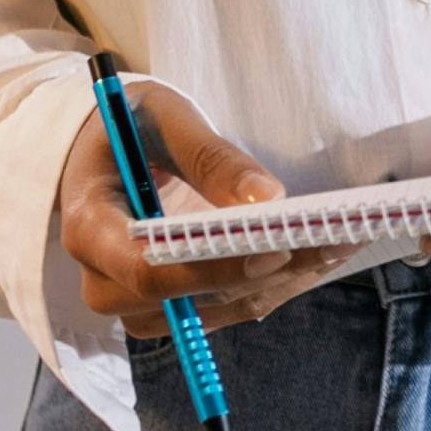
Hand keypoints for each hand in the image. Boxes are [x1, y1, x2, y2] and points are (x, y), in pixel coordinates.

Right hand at [55, 82, 344, 331]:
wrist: (106, 155)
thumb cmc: (131, 129)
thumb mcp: (164, 119)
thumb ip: (210, 158)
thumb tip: (267, 199)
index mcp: (90, 229)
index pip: (146, 268)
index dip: (212, 268)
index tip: (273, 246)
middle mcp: (107, 281)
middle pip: (187, 301)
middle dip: (263, 275)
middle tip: (328, 240)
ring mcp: (140, 304)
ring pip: (219, 312)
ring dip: (283, 281)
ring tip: (341, 242)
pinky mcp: (176, 308)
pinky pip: (231, 308)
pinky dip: (279, 283)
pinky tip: (322, 253)